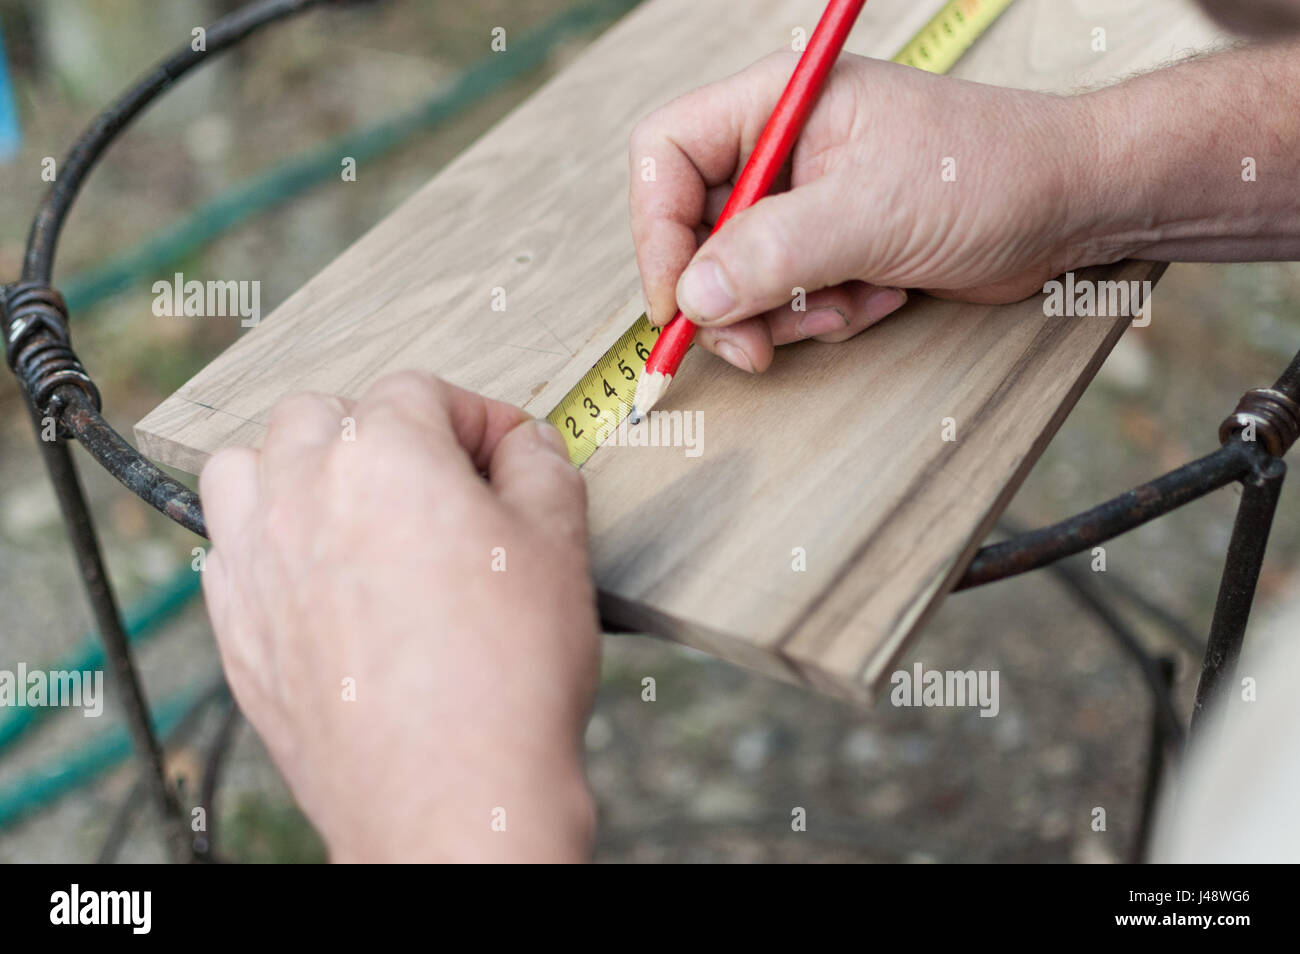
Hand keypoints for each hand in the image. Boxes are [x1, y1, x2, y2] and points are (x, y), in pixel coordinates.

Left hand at [199, 372, 598, 861]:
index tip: (505, 456)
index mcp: (383, 454)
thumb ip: (541, 467)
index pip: (422, 390)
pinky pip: (229, 550)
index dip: (477, 418)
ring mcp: (255, 561)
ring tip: (353, 511)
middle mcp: (300, 492)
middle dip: (382, 432)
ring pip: (249, 467)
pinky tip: (320, 580)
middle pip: (323, 413)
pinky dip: (268, 544)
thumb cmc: (506, 675)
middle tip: (436, 485)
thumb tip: (524, 445)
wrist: (449, 796)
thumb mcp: (559, 546)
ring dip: (299, 471)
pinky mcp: (236, 628)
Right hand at [629, 51, 1092, 371]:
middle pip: (694, 231)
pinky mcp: (833, 249)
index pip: (667, 156)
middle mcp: (780, 151)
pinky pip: (788, 300)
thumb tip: (694, 295)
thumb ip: (774, 252)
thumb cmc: (989, 173)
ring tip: (850, 305)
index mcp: (776, 105)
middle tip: (755, 346)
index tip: (676, 301)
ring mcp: (806, 203)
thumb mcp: (872, 211)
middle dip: (727, 296)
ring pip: (739, 279)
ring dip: (787, 314)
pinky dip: (825, 317)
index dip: (657, 231)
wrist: (1070, 206)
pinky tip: (881, 297)